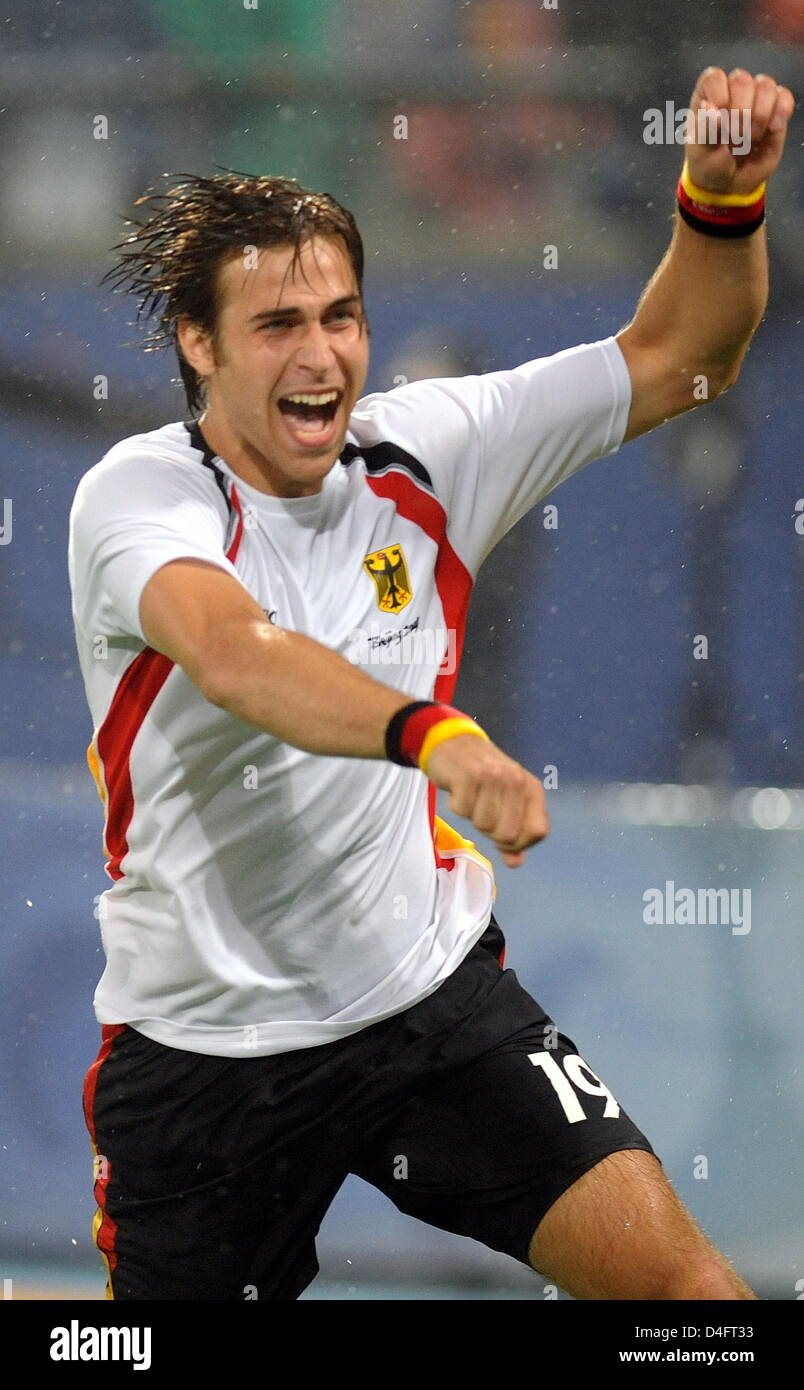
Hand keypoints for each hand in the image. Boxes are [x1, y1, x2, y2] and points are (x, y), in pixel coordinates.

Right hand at [425, 733, 548, 867]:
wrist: (454, 743)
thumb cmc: (483, 777)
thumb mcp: (506, 802)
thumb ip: (514, 833)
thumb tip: (516, 863)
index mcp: (531, 789)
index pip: (538, 832)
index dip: (519, 844)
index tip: (503, 837)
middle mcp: (516, 781)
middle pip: (507, 835)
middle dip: (491, 833)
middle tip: (483, 814)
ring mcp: (492, 778)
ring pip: (483, 826)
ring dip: (472, 818)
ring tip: (472, 798)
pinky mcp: (467, 776)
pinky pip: (462, 811)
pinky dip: (457, 806)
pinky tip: (459, 790)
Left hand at [685, 66, 794, 194]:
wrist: (729, 184)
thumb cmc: (709, 163)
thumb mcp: (700, 152)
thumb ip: (705, 129)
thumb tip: (711, 108)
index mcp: (708, 95)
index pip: (715, 77)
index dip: (719, 96)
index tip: (719, 121)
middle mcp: (732, 91)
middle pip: (742, 80)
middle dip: (740, 113)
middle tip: (735, 139)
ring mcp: (756, 98)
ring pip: (766, 85)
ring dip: (759, 116)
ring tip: (751, 138)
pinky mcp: (776, 110)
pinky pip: (785, 97)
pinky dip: (780, 113)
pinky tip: (770, 130)